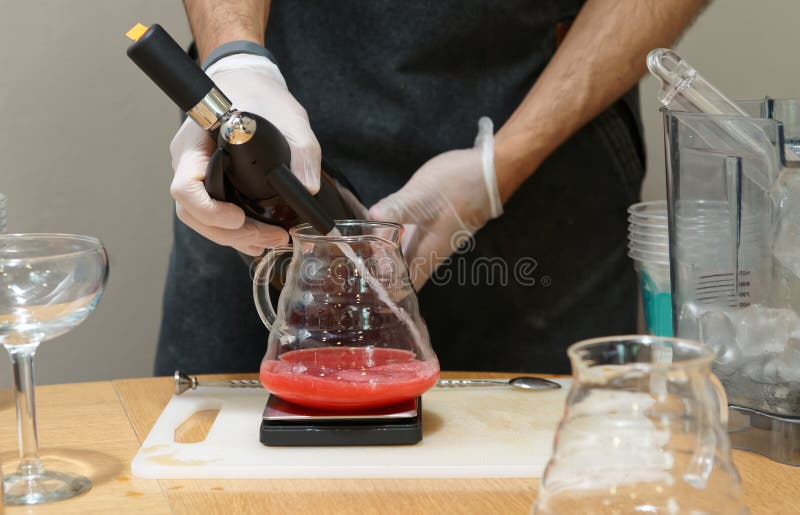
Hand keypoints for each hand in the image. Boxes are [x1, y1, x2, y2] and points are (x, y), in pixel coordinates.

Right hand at [169, 54, 320, 254]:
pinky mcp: (210, 181)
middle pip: (194, 213)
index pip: (185, 187)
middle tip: (272, 238)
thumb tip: (307, 188)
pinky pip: (214, 212)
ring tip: (271, 242)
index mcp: (196, 144)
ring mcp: (197, 173)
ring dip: (235, 237)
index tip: (239, 216)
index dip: (209, 209)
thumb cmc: (261, 94)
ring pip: (202, 219)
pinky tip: (260, 237)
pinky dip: (235, 230)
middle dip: (231, 233)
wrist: (248, 81)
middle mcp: (188, 162)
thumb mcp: (290, 117)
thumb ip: (302, 151)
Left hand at [368, 117, 502, 289]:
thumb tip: (371, 220)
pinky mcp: (433, 225)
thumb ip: (397, 209)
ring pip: (405, 257)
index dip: (384, 292)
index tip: (362, 287)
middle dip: (379, 275)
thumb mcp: (422, 195)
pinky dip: (392, 240)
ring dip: (384, 257)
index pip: (404, 287)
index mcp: (427, 253)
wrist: (491, 170)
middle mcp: (431, 252)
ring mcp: (434, 239)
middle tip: (349, 269)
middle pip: (402, 275)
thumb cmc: (458, 185)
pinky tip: (377, 229)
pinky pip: (409, 241)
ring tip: (358, 251)